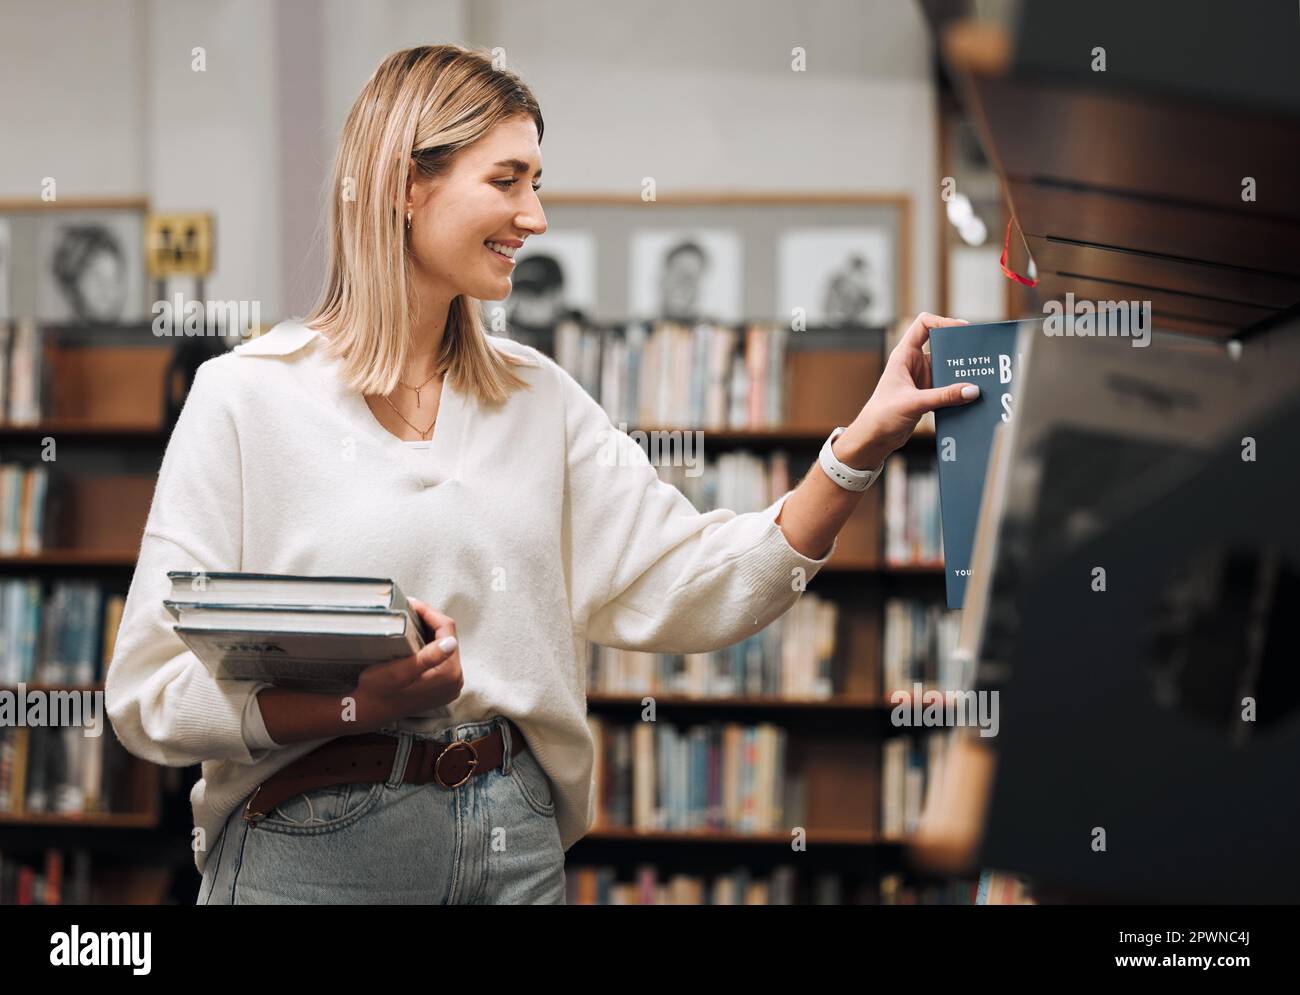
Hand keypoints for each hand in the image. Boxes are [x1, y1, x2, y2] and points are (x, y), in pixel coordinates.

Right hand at [351, 598, 462, 727]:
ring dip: (429, 632)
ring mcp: (451, 684)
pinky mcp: (442, 686)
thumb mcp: (399, 672)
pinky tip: (415, 637)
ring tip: (411, 619)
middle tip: (410, 608)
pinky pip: (441, 657)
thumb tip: (451, 642)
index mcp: (450, 674)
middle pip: (447, 637)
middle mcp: (456, 680)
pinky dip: (429, 645)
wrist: (369, 711)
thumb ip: (428, 657)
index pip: (447, 630)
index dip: (430, 613)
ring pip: (444, 646)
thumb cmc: (378, 690)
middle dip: (430, 620)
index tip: (412, 603)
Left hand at [838, 312, 980, 466]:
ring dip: (962, 373)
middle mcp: (914, 363)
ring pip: (947, 369)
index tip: (963, 329)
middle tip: (981, 354)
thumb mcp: (914, 403)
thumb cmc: (881, 416)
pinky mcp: (928, 394)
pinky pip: (948, 387)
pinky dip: (959, 390)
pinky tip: (972, 396)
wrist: (874, 438)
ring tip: (982, 376)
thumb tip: (972, 390)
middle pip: (942, 346)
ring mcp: (922, 379)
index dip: (944, 322)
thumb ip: (943, 396)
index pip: (924, 324)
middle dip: (960, 350)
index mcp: (904, 355)